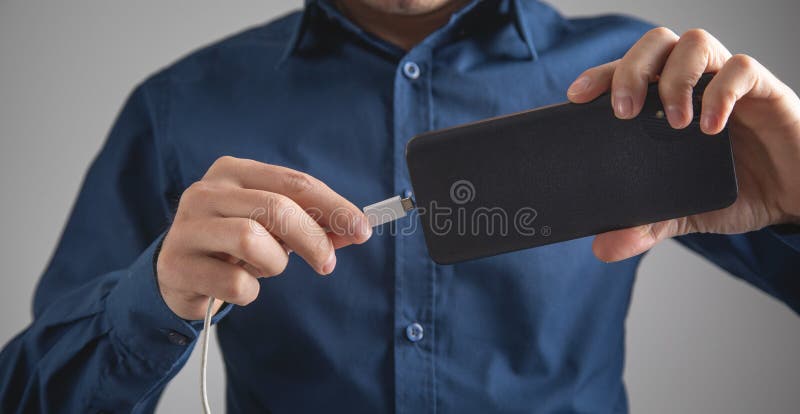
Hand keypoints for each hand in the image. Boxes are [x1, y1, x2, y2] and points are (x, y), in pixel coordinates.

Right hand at [156, 156, 371, 319]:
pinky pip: (235, 283)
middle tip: (327, 264)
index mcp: (234, 172)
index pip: (295, 183)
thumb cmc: (233, 245)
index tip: (363, 229)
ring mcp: (187, 227)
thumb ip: (313, 225)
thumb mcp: (273, 227)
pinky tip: (238, 286)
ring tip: (266, 268)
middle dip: (312, 240)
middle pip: (277, 208)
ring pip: (253, 240)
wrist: (177, 274)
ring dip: (274, 264)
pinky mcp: (177, 266)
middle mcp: (206, 191)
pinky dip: (250, 291)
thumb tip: (356, 230)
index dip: (334, 206)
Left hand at [566, 27, 799, 261]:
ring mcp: (728, 83)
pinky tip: (711, 128)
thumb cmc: (736, 190)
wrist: (793, 200)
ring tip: (674, 123)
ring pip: (695, 43)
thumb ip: (645, 225)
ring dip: (675, 79)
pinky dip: (722, 93)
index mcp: (666, 101)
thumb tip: (602, 248)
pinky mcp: (766, 91)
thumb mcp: (682, 212)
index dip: (601, 75)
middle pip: (655, 44)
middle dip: (631, 69)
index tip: (576, 97)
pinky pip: (742, 69)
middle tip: (623, 111)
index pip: (628, 70)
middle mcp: (695, 83)